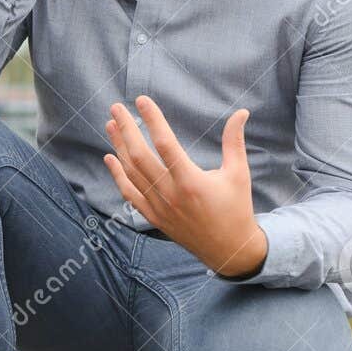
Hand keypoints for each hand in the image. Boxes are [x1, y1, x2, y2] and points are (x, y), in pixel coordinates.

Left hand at [103, 95, 268, 277]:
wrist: (229, 250)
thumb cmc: (236, 208)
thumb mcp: (239, 174)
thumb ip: (234, 141)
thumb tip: (241, 112)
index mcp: (191, 181)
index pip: (165, 144)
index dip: (152, 120)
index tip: (142, 100)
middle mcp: (170, 194)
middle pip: (139, 156)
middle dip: (126, 129)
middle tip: (116, 107)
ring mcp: (159, 207)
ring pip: (131, 173)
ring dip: (119, 147)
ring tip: (111, 125)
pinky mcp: (154, 217)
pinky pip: (129, 194)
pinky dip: (117, 175)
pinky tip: (110, 158)